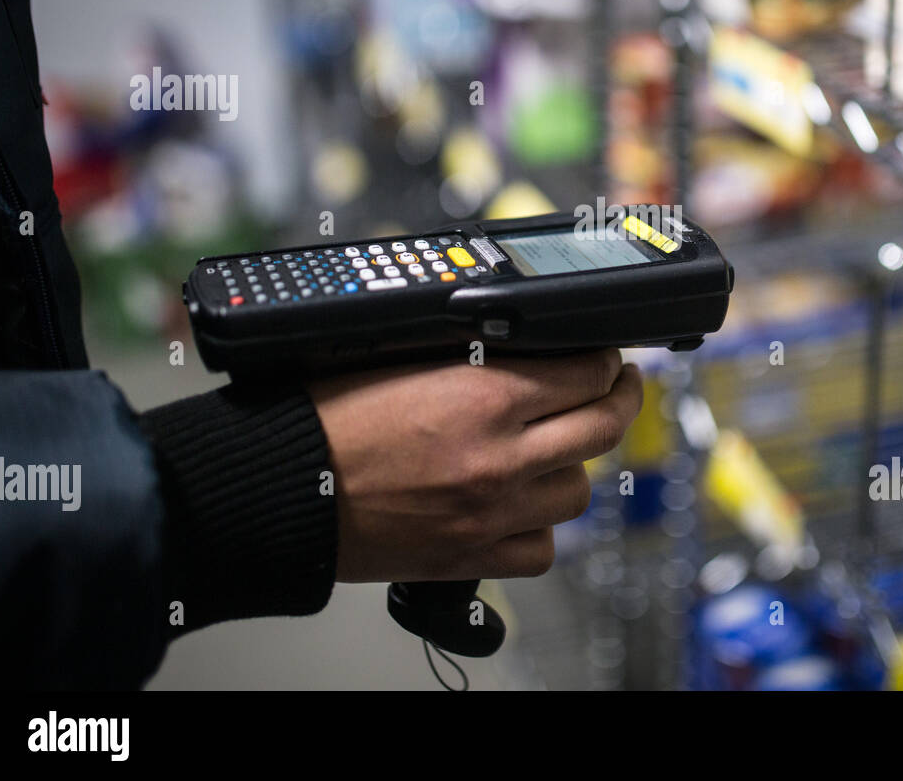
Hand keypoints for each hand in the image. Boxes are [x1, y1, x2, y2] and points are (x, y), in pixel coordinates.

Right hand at [309, 350, 642, 582]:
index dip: (605, 358)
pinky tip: (522, 507)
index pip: (585, 371)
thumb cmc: (326, 418)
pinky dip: (539, 528)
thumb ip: (477, 355)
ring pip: (579, 490)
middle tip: (618, 387)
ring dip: (573, 466)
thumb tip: (528, 345)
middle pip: (603, 427)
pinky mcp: (472, 558)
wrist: (282, 487)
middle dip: (621, 399)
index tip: (604, 355)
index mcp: (484, 396)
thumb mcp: (406, 358)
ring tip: (554, 450)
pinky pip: (542, 549)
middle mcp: (500, 457)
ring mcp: (492, 513)